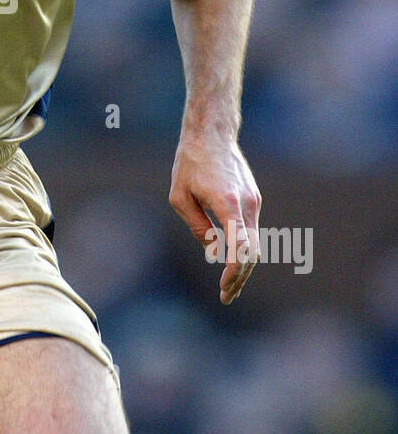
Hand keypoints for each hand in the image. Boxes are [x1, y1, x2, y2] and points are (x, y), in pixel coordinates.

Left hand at [169, 132, 261, 303]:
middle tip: (226, 298)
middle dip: (240, 277)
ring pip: (254, 244)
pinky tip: (233, 265)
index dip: (233, 271)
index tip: (224, 287)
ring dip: (244, 268)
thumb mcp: (179, 197)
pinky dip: (245, 251)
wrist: (212, 135)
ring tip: (229, 289)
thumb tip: (212, 250)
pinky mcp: (253, 199)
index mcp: (228, 204)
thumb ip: (197, 226)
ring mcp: (253, 202)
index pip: (239, 247)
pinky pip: (252, 232)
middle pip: (251, 252)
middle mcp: (247, 204)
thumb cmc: (190, 164)